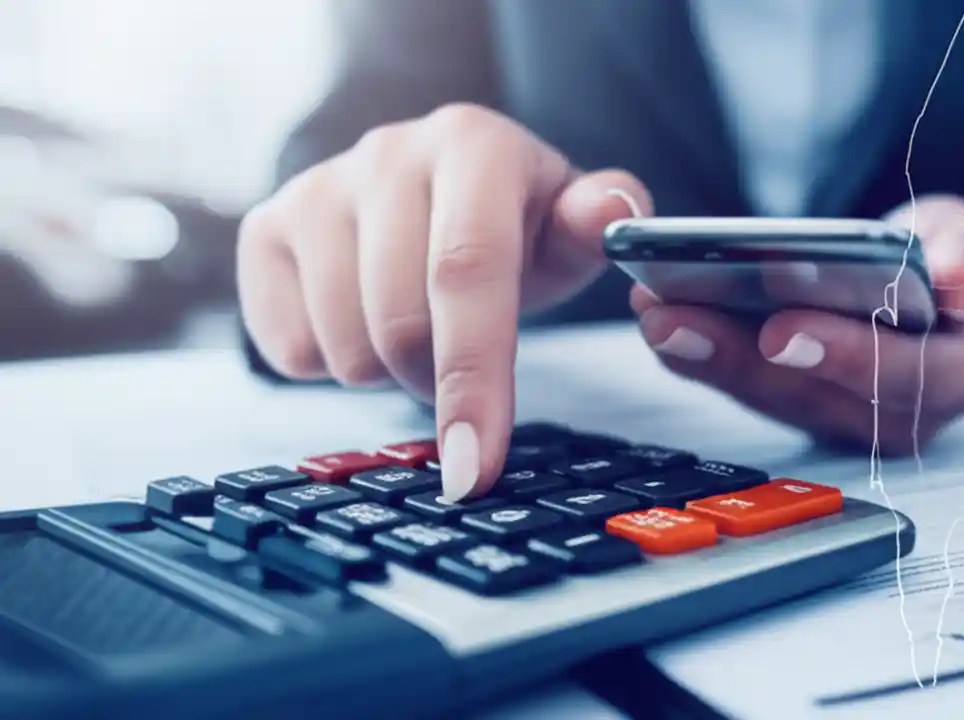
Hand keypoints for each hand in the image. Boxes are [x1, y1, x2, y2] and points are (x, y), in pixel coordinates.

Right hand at [238, 104, 650, 499]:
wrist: (440, 197)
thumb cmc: (517, 227)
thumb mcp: (572, 228)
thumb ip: (603, 225)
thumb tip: (607, 215)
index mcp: (473, 143)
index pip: (467, 270)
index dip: (473, 375)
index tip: (476, 467)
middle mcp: (387, 153)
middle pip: (399, 322)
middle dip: (435, 386)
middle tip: (464, 379)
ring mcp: (316, 188)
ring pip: (341, 345)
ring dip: (386, 373)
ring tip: (418, 332)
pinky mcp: (265, 229)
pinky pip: (289, 349)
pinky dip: (331, 365)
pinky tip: (363, 324)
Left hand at [631, 196, 963, 454]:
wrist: (941, 293)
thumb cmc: (958, 262)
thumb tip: (957, 280)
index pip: (910, 376)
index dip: (846, 355)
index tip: (781, 329)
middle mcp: (908, 415)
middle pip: (820, 396)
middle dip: (745, 359)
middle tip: (682, 319)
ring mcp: (852, 422)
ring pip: (775, 398)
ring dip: (709, 356)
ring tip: (655, 311)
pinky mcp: (807, 410)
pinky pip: (753, 390)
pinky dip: (703, 354)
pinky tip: (659, 317)